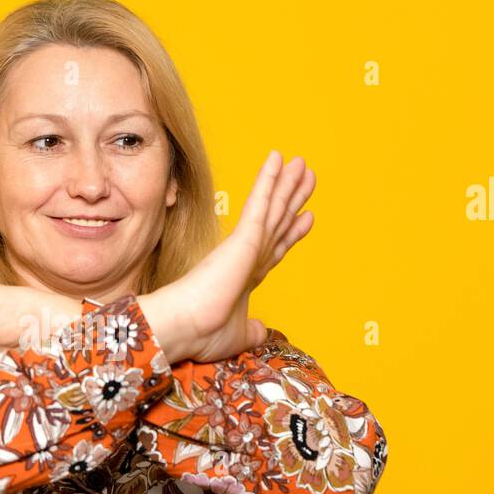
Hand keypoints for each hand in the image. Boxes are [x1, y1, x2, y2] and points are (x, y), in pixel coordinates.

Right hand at [139, 150, 314, 363]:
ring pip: (272, 208)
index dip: (290, 232)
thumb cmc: (204, 333)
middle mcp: (247, 256)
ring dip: (288, 184)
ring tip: (302, 163)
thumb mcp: (239, 335)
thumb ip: (253, 331)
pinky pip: (261, 203)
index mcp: (245, 277)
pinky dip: (270, 180)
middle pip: (277, 222)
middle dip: (293, 200)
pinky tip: (278, 159)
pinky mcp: (243, 237)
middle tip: (307, 176)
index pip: (273, 249)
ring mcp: (246, 244)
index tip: (305, 217)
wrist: (185, 325)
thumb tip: (264, 333)